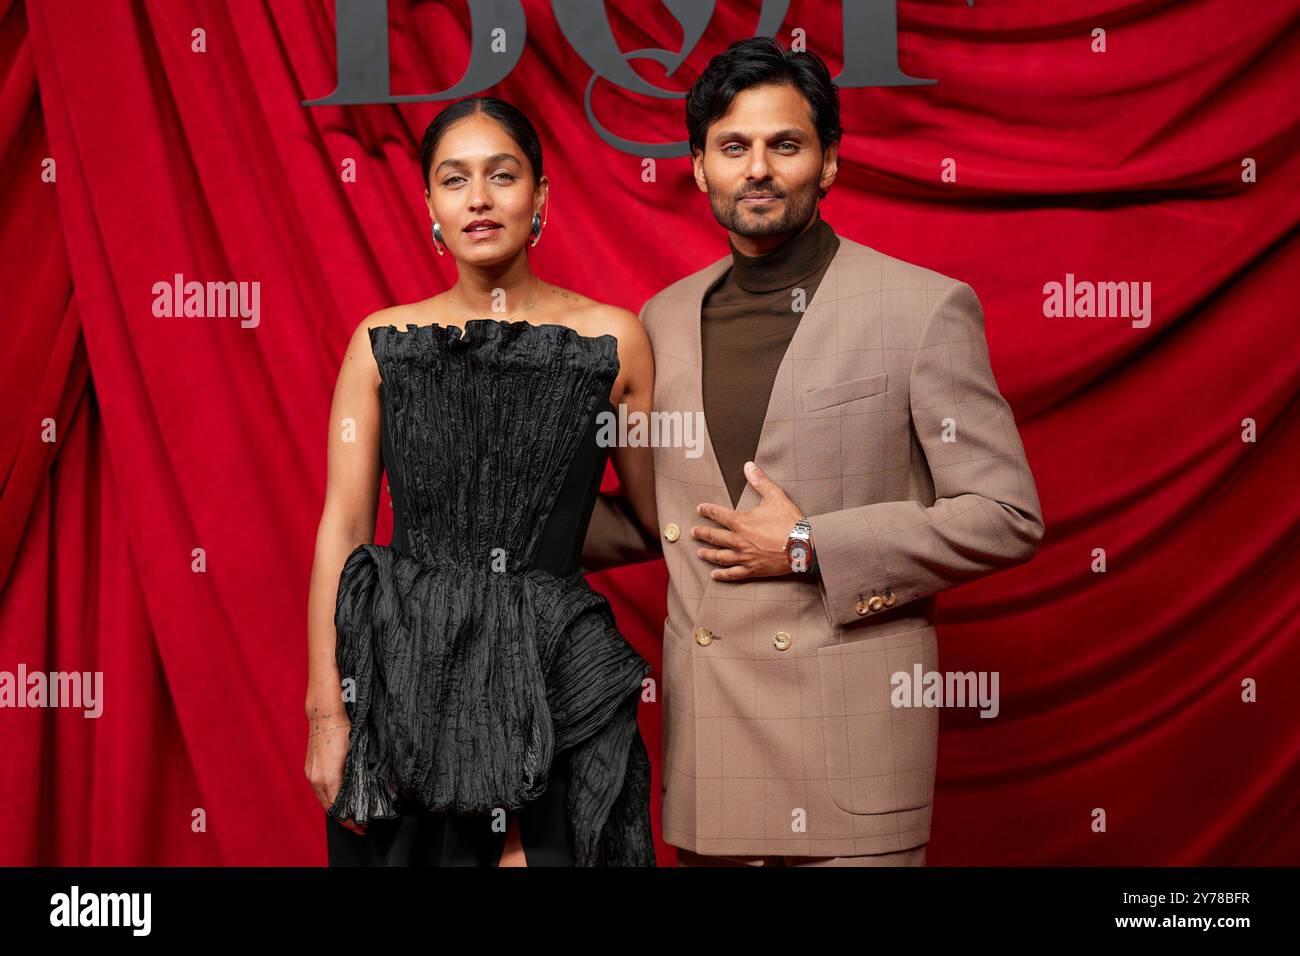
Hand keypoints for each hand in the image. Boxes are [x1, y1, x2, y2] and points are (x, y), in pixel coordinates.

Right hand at [305, 720, 366, 834]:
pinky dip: (329, 798)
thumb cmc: (344, 730)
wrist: (325, 715)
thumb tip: (364, 792)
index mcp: (329, 778)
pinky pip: (319, 790)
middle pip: (329, 808)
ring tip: (350, 813)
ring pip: (323, 800)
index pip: (339, 809)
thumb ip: (356, 777)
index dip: (350, 821)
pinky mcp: (309, 769)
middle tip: (359, 825)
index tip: (362, 828)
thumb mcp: (355, 755)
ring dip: (336, 809)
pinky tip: (339, 797)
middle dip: (344, 819)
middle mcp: (316, 780)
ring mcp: (311, 774)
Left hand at [692, 461, 805, 580]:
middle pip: (715, 537)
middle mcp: (739, 540)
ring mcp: (745, 557)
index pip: (719, 515)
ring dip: (708, 554)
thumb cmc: (790, 521)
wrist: (804, 546)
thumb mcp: (775, 496)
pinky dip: (722, 575)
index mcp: (741, 522)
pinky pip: (733, 574)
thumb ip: (760, 481)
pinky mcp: (753, 570)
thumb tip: (749, 466)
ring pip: (720, 557)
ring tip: (700, 553)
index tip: (700, 509)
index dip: (707, 510)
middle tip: (693, 532)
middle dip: (702, 534)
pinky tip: (715, 575)